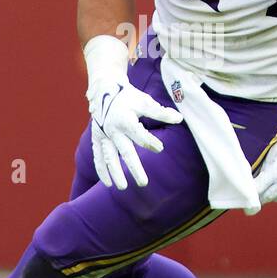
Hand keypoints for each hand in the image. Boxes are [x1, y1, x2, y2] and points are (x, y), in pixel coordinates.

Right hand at [86, 73, 182, 190]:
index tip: (160, 148)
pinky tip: (108, 183)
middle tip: (143, 183)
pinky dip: (102, 170)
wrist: (104, 90)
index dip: (150, 142)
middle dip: (134, 168)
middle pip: (125, 152)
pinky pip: (98, 156)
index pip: (139, 135)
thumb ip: (160, 112)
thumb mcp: (144, 101)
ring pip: (109, 157)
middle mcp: (113, 129)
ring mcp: (103, 135)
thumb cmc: (128, 96)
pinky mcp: (97, 138)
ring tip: (122, 187)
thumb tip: (180, 119)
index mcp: (125, 119)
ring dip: (115, 172)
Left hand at [250, 124, 276, 208]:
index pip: (259, 189)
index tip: (247, 207)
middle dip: (260, 198)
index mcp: (275, 172)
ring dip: (275, 194)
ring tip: (276, 182)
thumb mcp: (272, 155)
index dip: (251, 199)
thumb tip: (252, 181)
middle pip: (268, 197)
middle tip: (254, 199)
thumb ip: (263, 170)